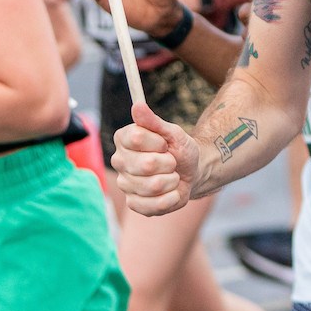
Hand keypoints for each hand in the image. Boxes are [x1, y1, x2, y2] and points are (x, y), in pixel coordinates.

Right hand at [112, 101, 199, 215]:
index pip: (136, 138)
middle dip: (168, 163)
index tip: (165, 144)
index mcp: (123, 139)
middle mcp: (119, 161)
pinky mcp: (134, 204)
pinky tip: (172, 191)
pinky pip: (155, 205)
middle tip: (170, 161)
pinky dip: (171, 198)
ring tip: (172, 176)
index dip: (158, 142)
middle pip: (146, 164)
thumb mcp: (172, 132)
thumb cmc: (179, 148)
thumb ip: (154, 121)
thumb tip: (137, 105)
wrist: (191, 172)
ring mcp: (125, 184)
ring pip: (153, 185)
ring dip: (172, 180)